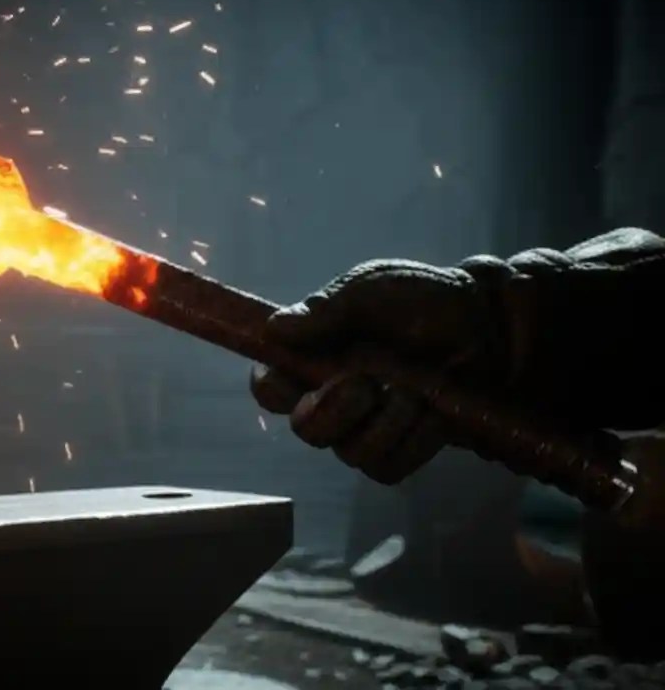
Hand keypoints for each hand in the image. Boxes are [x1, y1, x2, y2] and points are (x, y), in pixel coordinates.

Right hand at [250, 258, 505, 483]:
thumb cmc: (422, 301)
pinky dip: (414, 441)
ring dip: (387, 422)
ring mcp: (366, 428)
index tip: (295, 379)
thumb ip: (325, 309)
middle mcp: (332, 399)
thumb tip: (274, 328)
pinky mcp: (400, 450)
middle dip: (334, 411)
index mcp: (313, 359)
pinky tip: (433, 413)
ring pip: (351, 452)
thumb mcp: (371, 290)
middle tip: (365, 384)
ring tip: (415, 391)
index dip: (274, 389)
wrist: (486, 325)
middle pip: (307, 430)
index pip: (270, 388)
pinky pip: (389, 467)